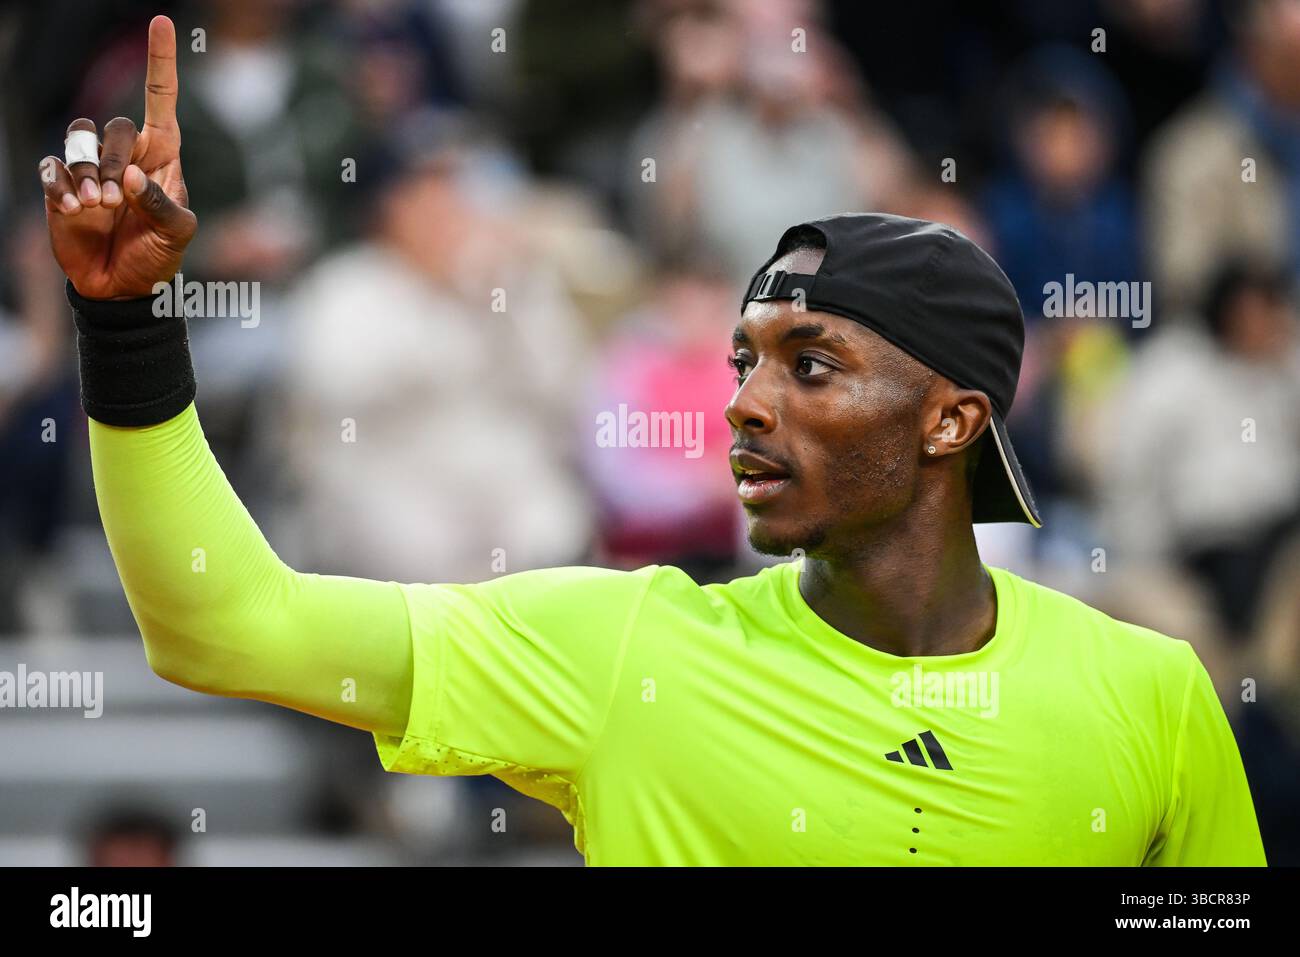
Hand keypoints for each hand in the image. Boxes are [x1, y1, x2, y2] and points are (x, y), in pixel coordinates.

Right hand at [39, 15, 196, 299]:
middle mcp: (126, 157)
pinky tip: (75, 210)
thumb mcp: (177, 233)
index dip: (161, 62)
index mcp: (163, 158)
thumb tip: (131, 176)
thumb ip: (161, 203)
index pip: (162, 101)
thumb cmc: (158, 258)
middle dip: (112, 160)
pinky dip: (61, 185)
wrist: (122, 289)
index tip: (161, 22)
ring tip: (96, 207)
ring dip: (85, 172)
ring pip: (79, 139)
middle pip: (114, 126)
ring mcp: (91, 170)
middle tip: (115, 199)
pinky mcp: (62, 187)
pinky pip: (52, 166)